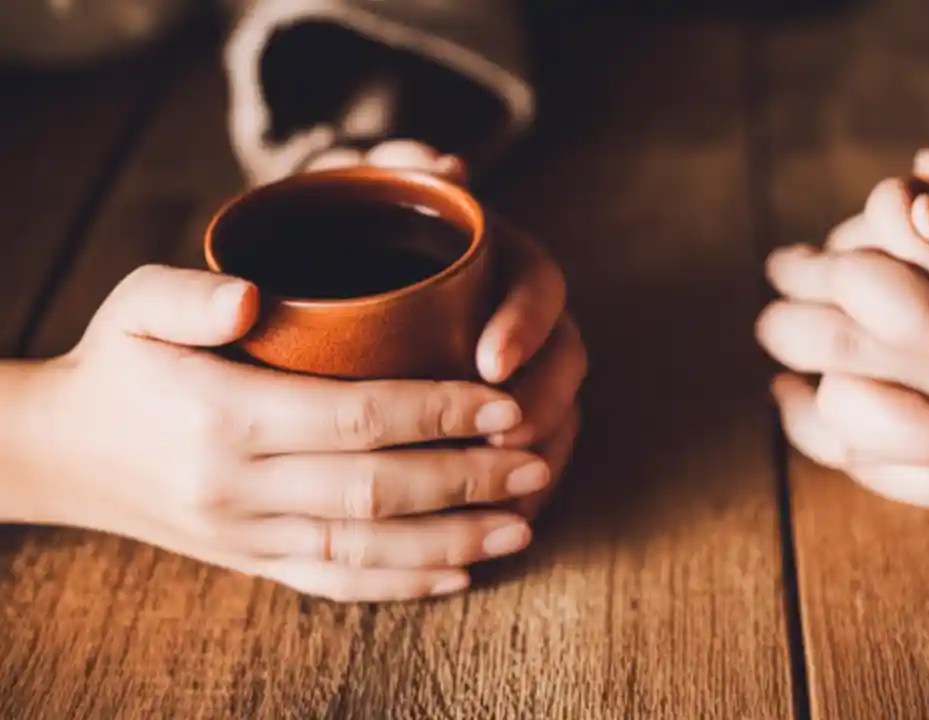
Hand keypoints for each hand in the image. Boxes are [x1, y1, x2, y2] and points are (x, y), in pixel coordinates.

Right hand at [3, 265, 575, 601]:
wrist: (64, 452)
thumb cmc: (117, 362)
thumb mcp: (134, 304)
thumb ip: (191, 293)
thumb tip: (256, 296)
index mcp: (224, 416)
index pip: (355, 417)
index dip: (438, 412)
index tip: (502, 402)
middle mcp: (240, 488)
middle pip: (377, 491)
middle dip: (467, 479)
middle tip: (536, 462)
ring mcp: (248, 537)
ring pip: (368, 551)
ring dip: (453, 541)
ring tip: (523, 526)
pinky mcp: (253, 563)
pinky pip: (335, 585)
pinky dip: (400, 586)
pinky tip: (458, 575)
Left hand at [305, 140, 587, 516]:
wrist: (327, 267)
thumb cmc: (342, 225)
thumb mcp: (354, 184)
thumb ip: (388, 163)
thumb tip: (444, 162)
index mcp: (503, 258)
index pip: (540, 286)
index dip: (526, 325)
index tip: (488, 361)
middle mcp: (522, 317)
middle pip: (565, 362)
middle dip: (542, 404)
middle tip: (501, 441)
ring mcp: (520, 372)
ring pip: (560, 417)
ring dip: (543, 457)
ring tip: (509, 498)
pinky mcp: (502, 423)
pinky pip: (533, 462)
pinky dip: (523, 497)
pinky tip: (496, 531)